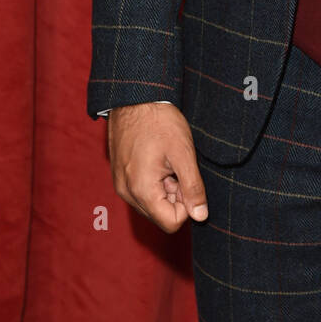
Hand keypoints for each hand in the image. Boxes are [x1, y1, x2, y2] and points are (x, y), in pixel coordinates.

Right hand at [108, 103, 207, 233]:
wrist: (134, 98)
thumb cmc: (160, 123)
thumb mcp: (184, 154)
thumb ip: (193, 188)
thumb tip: (201, 216)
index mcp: (142, 190)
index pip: (171, 223)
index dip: (187, 205)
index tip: (188, 180)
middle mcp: (126, 193)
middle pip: (160, 214)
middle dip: (175, 196)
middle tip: (177, 167)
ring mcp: (120, 185)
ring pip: (151, 204)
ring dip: (164, 188)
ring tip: (166, 161)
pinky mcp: (119, 176)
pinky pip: (140, 191)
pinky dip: (153, 181)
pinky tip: (157, 159)